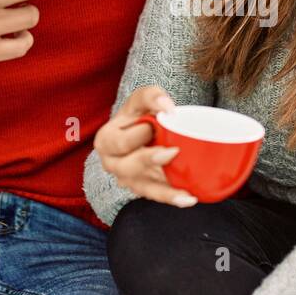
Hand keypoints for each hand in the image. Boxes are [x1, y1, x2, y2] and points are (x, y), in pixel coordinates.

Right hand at [93, 85, 196, 207]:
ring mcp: (128, 180)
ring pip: (144, 189)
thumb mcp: (141, 99)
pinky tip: (189, 199)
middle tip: (173, 151)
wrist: (146, 129)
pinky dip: (173, 198)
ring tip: (187, 194)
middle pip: (128, 168)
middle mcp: (113, 164)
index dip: (138, 135)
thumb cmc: (140, 113)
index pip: (120, 142)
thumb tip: (169, 109)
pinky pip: (157, 196)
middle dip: (150, 160)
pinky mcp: (144, 189)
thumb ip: (152, 96)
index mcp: (106, 141)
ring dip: (166, 192)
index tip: (153, 125)